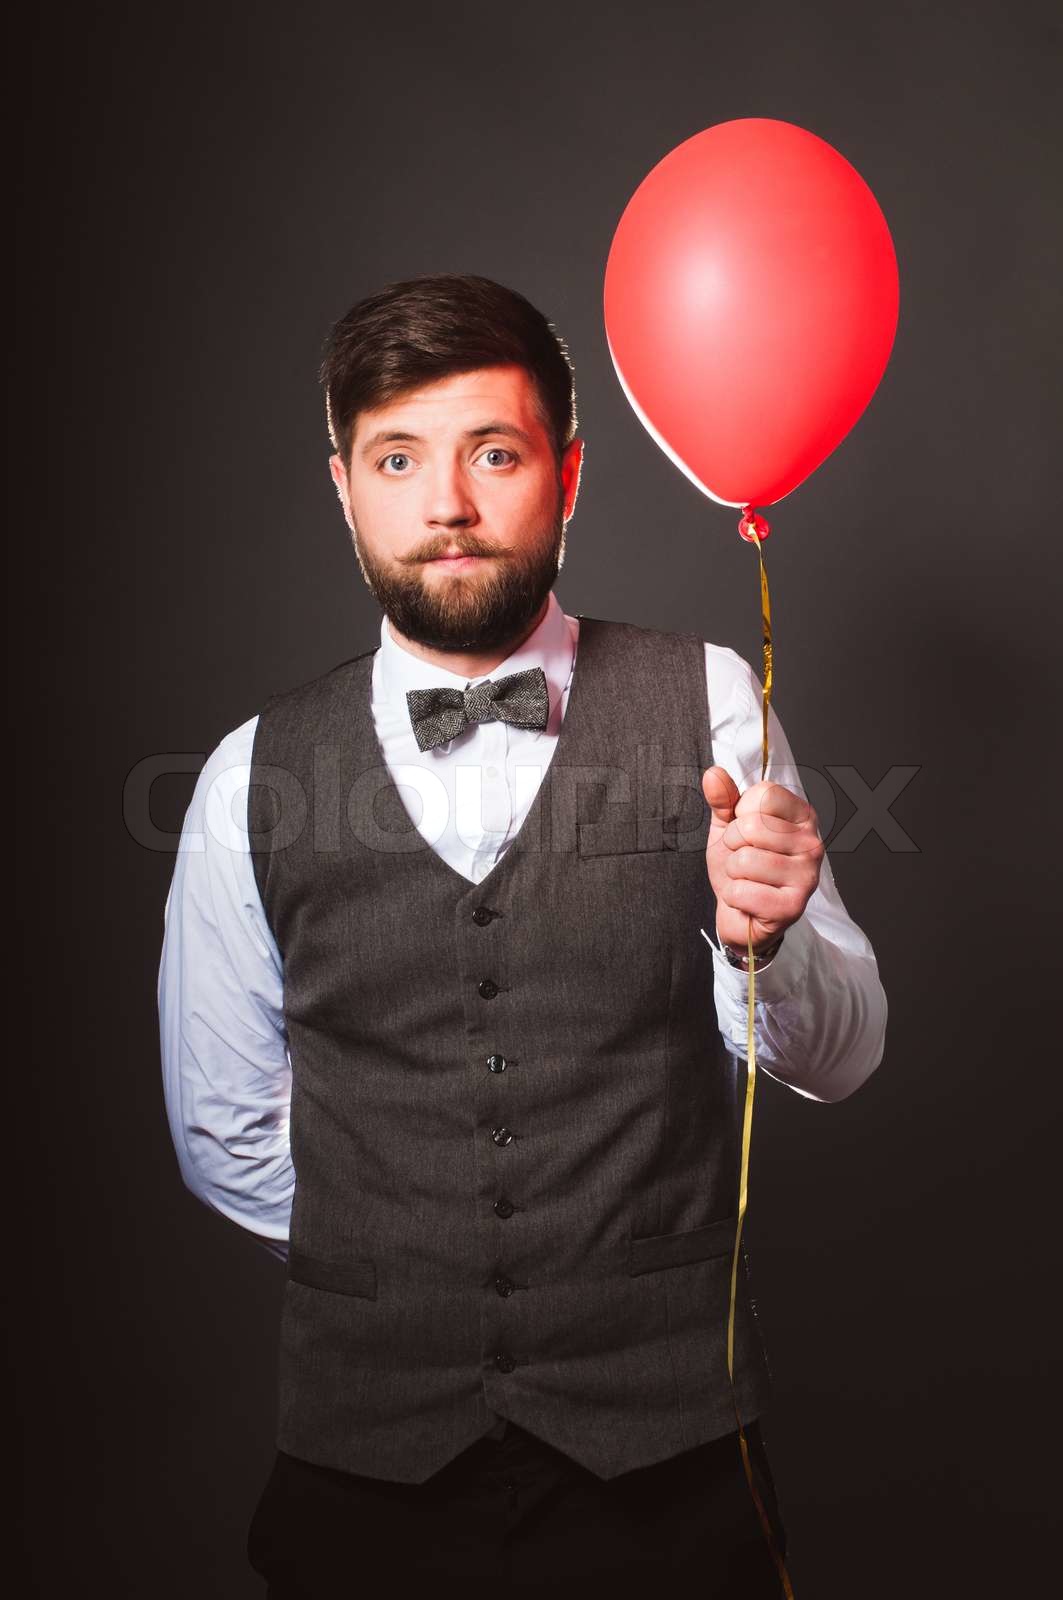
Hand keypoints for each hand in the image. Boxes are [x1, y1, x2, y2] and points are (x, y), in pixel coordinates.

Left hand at [701, 767, 824, 954]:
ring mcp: (807, 876)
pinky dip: (734, 897)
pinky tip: (749, 900)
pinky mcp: (793, 906)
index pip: (765, 793)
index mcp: (801, 817)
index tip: (747, 831)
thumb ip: (723, 800)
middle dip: (733, 845)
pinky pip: (742, 891)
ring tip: (747, 880)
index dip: (741, 813)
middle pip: (751, 826)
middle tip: (743, 859)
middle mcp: (812, 843)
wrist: (741, 914)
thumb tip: (714, 774)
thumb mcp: (728, 828)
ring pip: (744, 860)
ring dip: (733, 874)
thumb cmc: (740, 868)